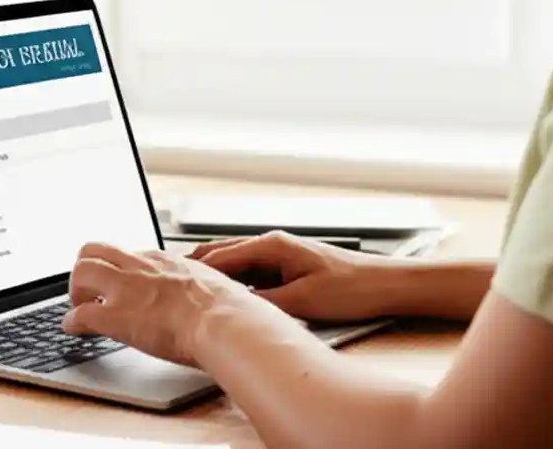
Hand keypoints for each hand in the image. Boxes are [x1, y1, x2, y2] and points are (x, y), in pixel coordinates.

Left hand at [61, 242, 262, 365]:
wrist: (225, 322)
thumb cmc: (231, 311)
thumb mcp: (219, 285)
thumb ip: (208, 287)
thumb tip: (223, 298)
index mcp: (167, 261)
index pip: (132, 255)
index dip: (122, 270)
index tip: (122, 283)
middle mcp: (141, 268)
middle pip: (96, 249)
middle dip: (87, 268)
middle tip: (91, 291)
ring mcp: (126, 289)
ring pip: (81, 271)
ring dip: (76, 290)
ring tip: (81, 307)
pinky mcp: (116, 315)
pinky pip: (80, 313)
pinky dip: (73, 322)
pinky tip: (74, 329)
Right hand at [190, 231, 396, 321]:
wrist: (384, 284)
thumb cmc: (350, 288)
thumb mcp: (301, 301)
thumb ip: (264, 303)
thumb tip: (234, 308)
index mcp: (271, 246)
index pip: (220, 256)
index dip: (193, 270)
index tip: (170, 279)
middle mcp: (271, 244)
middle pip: (221, 254)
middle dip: (194, 267)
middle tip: (168, 281)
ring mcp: (278, 254)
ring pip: (233, 262)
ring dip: (213, 274)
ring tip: (189, 290)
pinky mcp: (285, 266)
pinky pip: (249, 271)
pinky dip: (232, 281)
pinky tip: (225, 296)